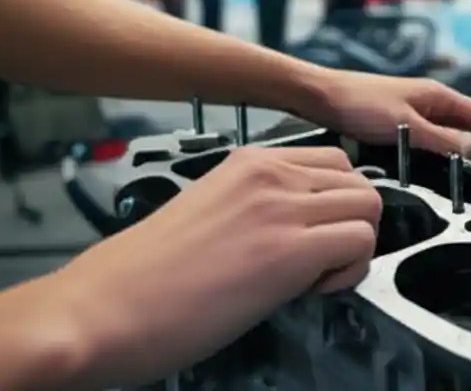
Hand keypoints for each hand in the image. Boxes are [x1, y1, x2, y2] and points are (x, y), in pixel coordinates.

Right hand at [55, 145, 380, 386]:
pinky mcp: (289, 251)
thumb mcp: (208, 213)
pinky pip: (361, 243)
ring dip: (353, 248)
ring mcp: (280, 208)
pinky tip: (308, 291)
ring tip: (310, 278)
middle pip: (358, 182)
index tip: (311, 237)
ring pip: (368, 208)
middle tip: (316, 262)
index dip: (333, 206)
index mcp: (247, 162)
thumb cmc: (142, 278)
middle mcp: (269, 175)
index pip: (332, 163)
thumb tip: (295, 226)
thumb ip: (256, 206)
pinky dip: (349, 272)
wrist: (102, 309)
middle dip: (350, 225)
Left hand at [309, 71, 470, 167]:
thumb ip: (442, 141)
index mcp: (439, 96)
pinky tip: (435, 173)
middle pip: (469, 127)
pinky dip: (440, 156)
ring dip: (462, 155)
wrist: (320, 96)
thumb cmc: (361, 104)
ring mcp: (415, 112)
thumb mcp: (406, 126)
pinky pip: (429, 141)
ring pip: (449, 136)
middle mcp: (431, 102)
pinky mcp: (398, 124)